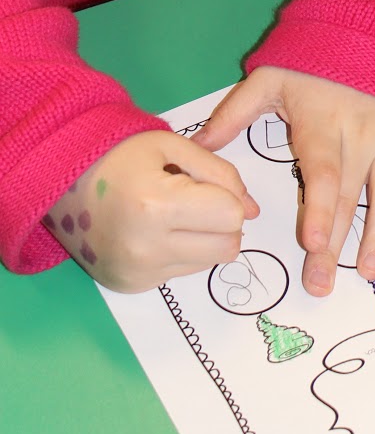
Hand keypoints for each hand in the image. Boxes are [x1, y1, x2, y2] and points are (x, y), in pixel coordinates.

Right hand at [43, 130, 258, 294]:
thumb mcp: (174, 146)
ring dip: (204, 238)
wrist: (62, 182)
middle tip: (194, 199)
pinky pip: (183, 273)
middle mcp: (146, 248)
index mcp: (157, 206)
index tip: (204, 183)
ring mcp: (137, 273)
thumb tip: (253, 210)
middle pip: (227, 246)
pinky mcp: (131, 287)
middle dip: (223, 221)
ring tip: (172, 214)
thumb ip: (220, 173)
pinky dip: (181, 252)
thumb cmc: (121, 156)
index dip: (229, 196)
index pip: (231, 216)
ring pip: (209, 262)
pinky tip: (154, 232)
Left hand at [193, 67, 374, 296]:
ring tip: (374, 272)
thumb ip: (236, 113)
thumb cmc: (316, 59)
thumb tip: (199, 145)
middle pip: (349, 195)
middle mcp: (361, 134)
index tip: (314, 241)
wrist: (372, 22)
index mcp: (323, 124)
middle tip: (324, 284)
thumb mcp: (270, 77)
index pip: (322, 171)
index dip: (321, 206)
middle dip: (338, 243)